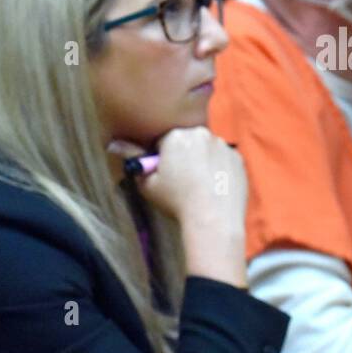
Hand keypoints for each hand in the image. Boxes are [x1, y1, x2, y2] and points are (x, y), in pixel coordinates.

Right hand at [125, 127, 245, 228]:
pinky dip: (218, 169)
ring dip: (201, 161)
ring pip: (206, 149)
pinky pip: (223, 160)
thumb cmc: (176, 200)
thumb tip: (113, 144)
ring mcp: (223, 145)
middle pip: (187, 141)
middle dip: (183, 156)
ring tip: (199, 186)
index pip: (163, 141)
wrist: (213, 219)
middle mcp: (201, 133)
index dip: (161, 158)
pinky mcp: (238, 159)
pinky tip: (214, 188)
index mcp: (175, 136)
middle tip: (181, 181)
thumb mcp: (147, 184)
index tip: (164, 174)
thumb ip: (133, 161)